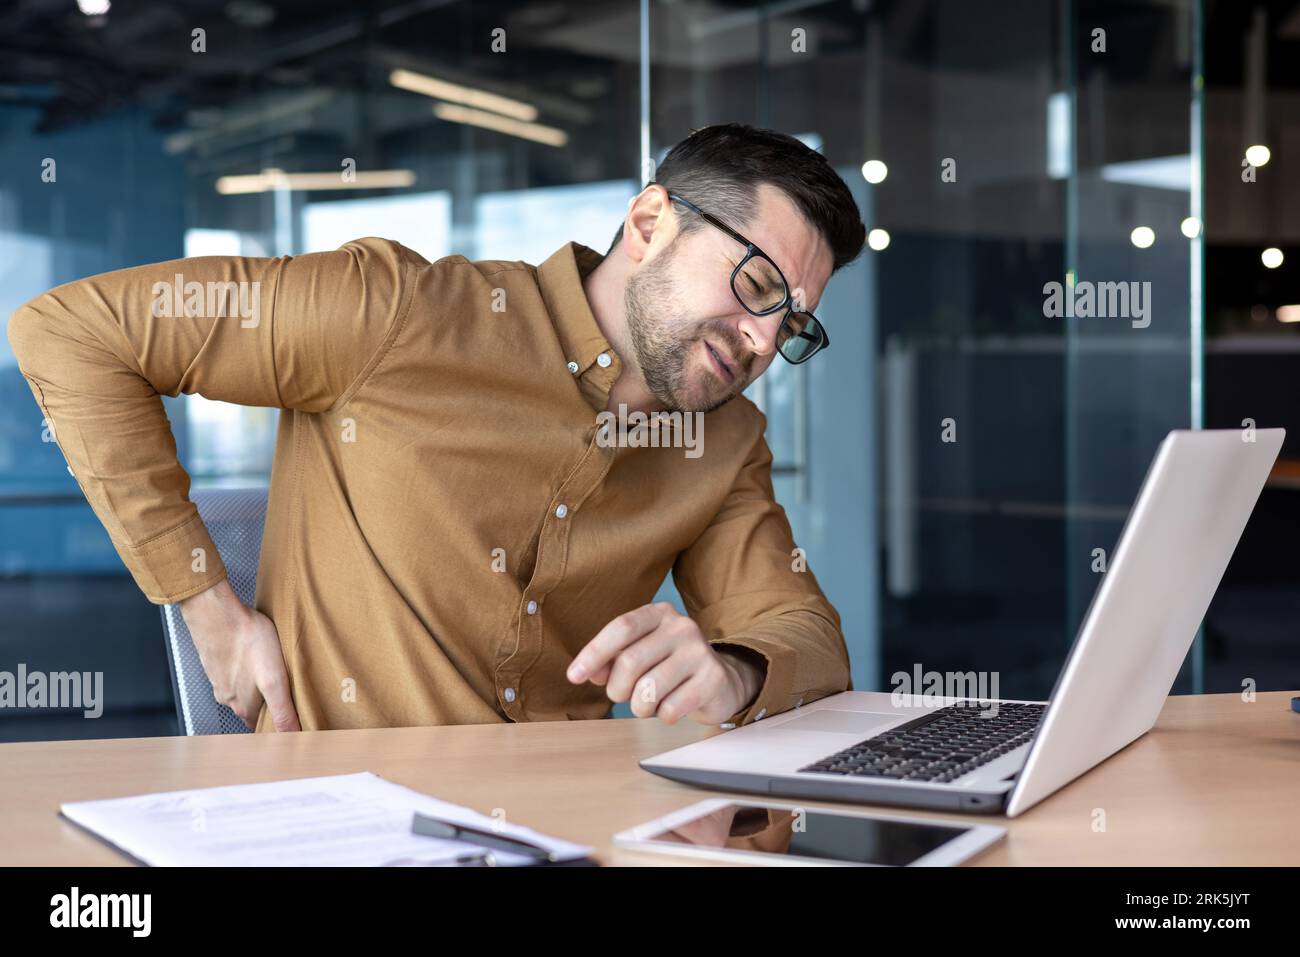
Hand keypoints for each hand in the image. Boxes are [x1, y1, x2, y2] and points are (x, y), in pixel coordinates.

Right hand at [179, 578, 300, 731]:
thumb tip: (292, 737)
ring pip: (243, 689)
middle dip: (270, 703)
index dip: (278, 724)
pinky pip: (235, 670)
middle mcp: (228, 696)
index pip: (262, 726)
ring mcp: (219, 678)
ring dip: (258, 684)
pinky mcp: (217, 660)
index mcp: (242, 706)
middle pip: (253, 708)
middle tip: (288, 692)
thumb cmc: (247, 641)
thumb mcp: (274, 680)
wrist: (216, 610)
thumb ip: (282, 711)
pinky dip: (246, 667)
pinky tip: (256, 656)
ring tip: (274, 672)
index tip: (292, 718)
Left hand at [567, 602, 764, 724]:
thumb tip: (587, 672)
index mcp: (659, 614)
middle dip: (617, 689)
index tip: (574, 676)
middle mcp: (682, 627)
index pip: (621, 628)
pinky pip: (670, 708)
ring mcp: (700, 652)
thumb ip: (610, 660)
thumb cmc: (668, 667)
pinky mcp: (713, 679)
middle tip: (623, 696)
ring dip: (639, 707)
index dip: (594, 653)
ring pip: (648, 689)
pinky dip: (662, 716)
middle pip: (630, 661)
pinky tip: (671, 707)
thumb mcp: (638, 655)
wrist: (719, 682)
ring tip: (647, 704)